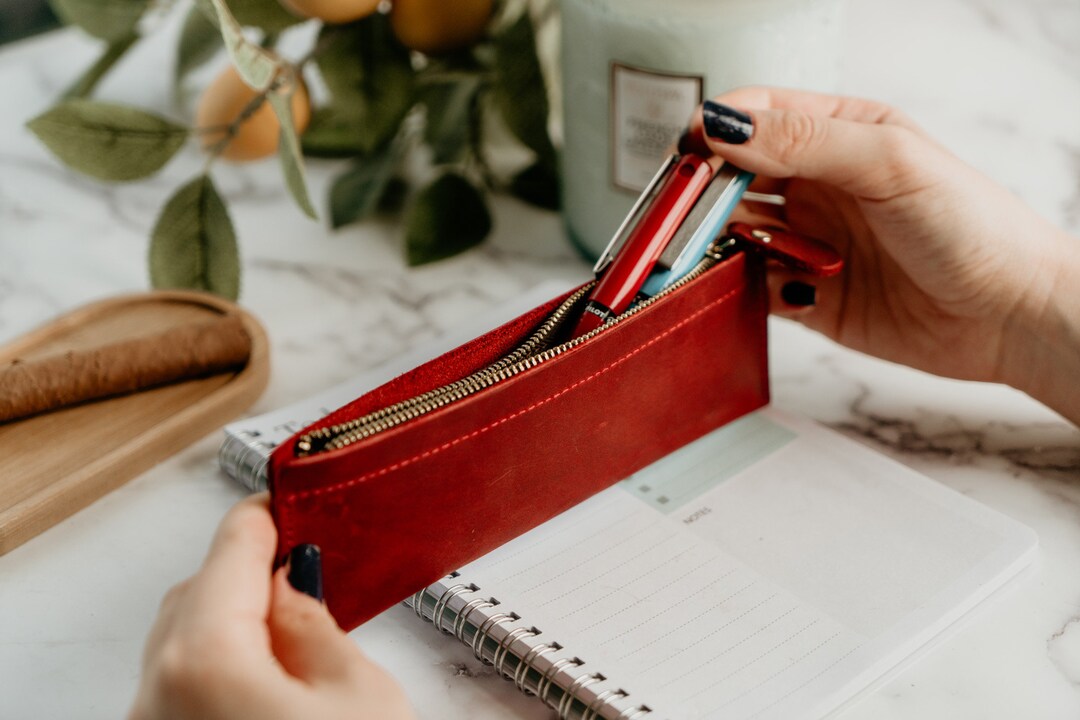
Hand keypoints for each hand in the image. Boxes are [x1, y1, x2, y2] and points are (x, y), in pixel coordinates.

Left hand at [129, 495, 414, 719]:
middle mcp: (156, 696)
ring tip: (297, 630)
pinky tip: (271, 678)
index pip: (230, 552)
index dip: (267, 517)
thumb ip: (315, 623)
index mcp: (205, 662)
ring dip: (233, 624)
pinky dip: (220, 668)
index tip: (290, 501)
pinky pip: (180, 689)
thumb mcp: (360, 695)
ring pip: (182, 646)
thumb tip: (292, 582)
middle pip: (196, 595)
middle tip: (306, 564)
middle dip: (249, 573)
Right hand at [689, 87, 1079, 422]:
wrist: (1010, 315)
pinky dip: (737, 287)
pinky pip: (752, 287)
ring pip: (734, 234)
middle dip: (701, 192)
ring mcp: (811, 241)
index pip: (757, 118)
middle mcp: (819, 186)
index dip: (715, 131)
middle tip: (678, 214)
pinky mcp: (808, 296)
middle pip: (733, 178)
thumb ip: (804, 141)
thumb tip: (724, 124)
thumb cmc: (971, 225)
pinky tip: (749, 287)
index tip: (686, 155)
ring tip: (706, 254)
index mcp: (839, 136)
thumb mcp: (888, 163)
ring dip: (715, 242)